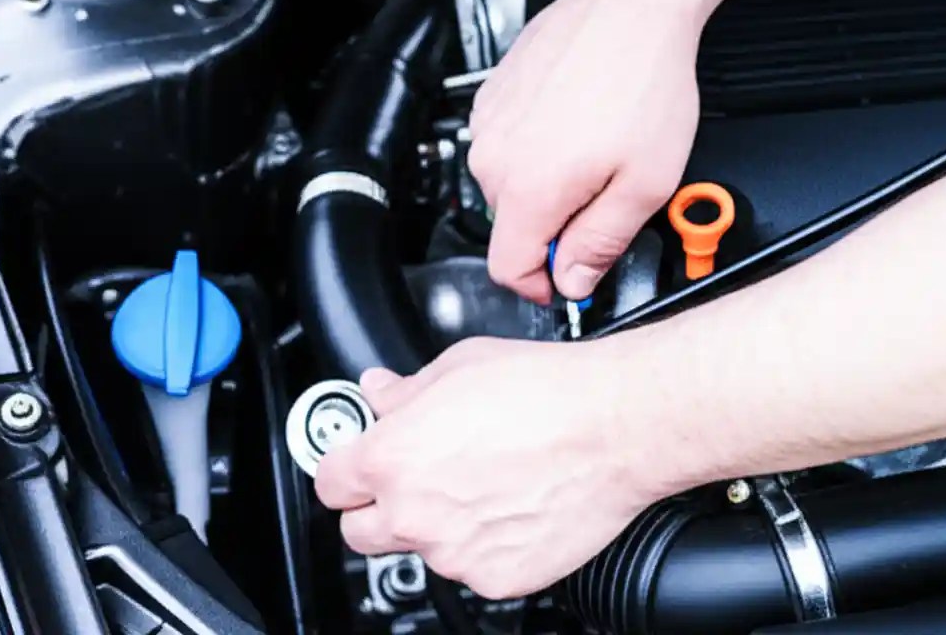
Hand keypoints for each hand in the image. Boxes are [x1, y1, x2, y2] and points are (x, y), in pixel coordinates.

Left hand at [313, 337, 678, 598]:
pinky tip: (509, 508)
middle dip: (377, 506)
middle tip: (415, 479)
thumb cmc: (547, 392)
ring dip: (435, 526)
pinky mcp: (497, 578)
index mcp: (392, 458)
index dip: (346, 468)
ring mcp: (455, 553)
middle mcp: (415, 513)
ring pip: (419, 551)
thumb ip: (404, 391)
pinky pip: (471, 569)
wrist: (617, 427)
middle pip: (358, 532)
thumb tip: (380, 392)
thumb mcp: (458, 366)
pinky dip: (482, 546)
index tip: (361, 461)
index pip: (329, 482)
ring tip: (481, 486)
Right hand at [467, 0, 706, 302]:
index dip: (543, 285)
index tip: (569, 276)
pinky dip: (537, 150)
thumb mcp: (645, 184)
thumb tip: (573, 281)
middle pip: (512, 228)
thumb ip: (602, 244)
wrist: (630, 3)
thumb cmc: (642, 80)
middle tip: (606, 197)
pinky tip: (577, 124)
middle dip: (554, 228)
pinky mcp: (491, 99)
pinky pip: (507, 148)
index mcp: (528, 189)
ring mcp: (488, 125)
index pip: (508, 271)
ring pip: (508, 188)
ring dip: (547, 186)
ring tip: (594, 150)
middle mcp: (494, 158)